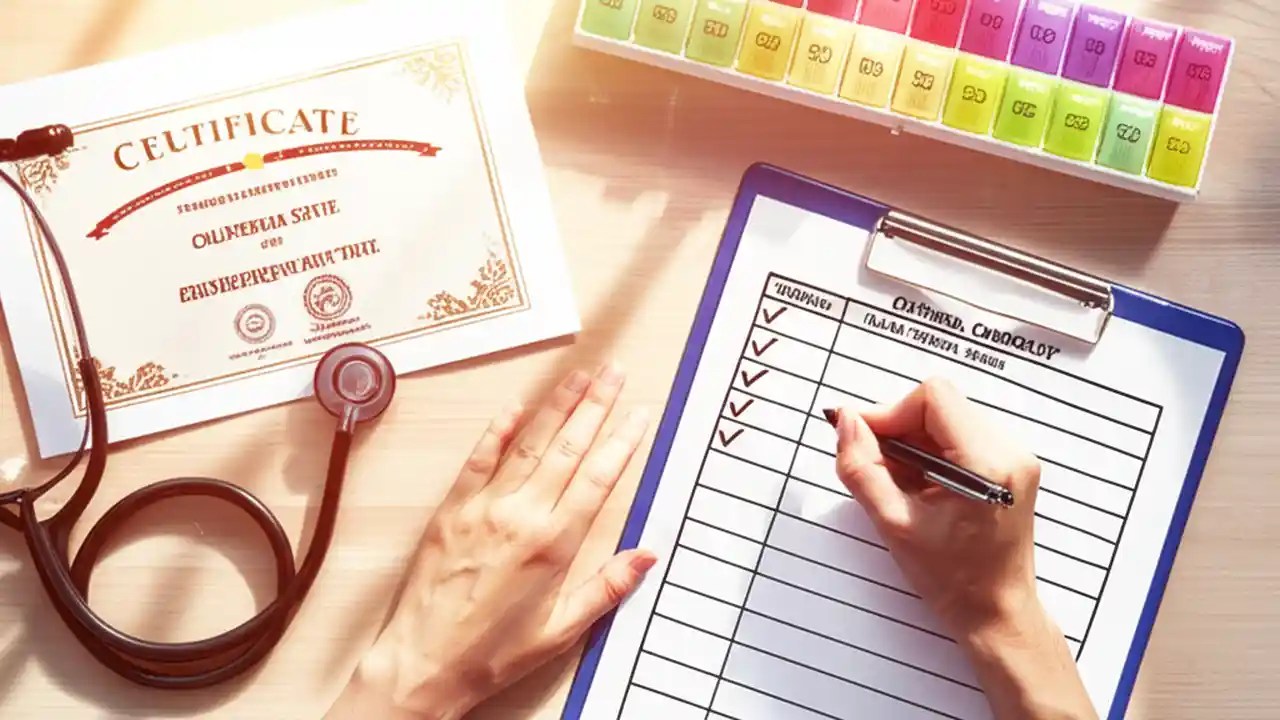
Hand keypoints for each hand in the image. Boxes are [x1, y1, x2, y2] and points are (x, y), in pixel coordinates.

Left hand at [327, 365, 654, 719]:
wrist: (423, 662)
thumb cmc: (492, 654)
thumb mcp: (562, 630)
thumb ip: (607, 587)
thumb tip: (648, 555)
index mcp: (554, 545)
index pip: (599, 478)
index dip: (622, 440)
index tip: (638, 414)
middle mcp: (522, 517)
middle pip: (569, 447)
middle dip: (596, 405)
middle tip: (615, 373)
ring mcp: (485, 507)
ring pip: (530, 442)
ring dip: (557, 405)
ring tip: (579, 375)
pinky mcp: (453, 508)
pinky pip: (480, 458)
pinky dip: (499, 429)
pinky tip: (518, 405)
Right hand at [832, 377, 1040, 638]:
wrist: (997, 612)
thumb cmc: (953, 579)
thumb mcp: (894, 524)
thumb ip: (862, 468)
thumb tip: (846, 422)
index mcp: (987, 463)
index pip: (933, 397)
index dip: (890, 413)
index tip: (864, 440)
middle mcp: (1009, 451)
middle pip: (940, 405)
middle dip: (900, 429)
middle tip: (877, 467)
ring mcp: (1014, 458)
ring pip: (948, 418)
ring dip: (914, 442)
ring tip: (901, 484)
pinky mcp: (1009, 466)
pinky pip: (961, 436)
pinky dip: (932, 452)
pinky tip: (921, 487)